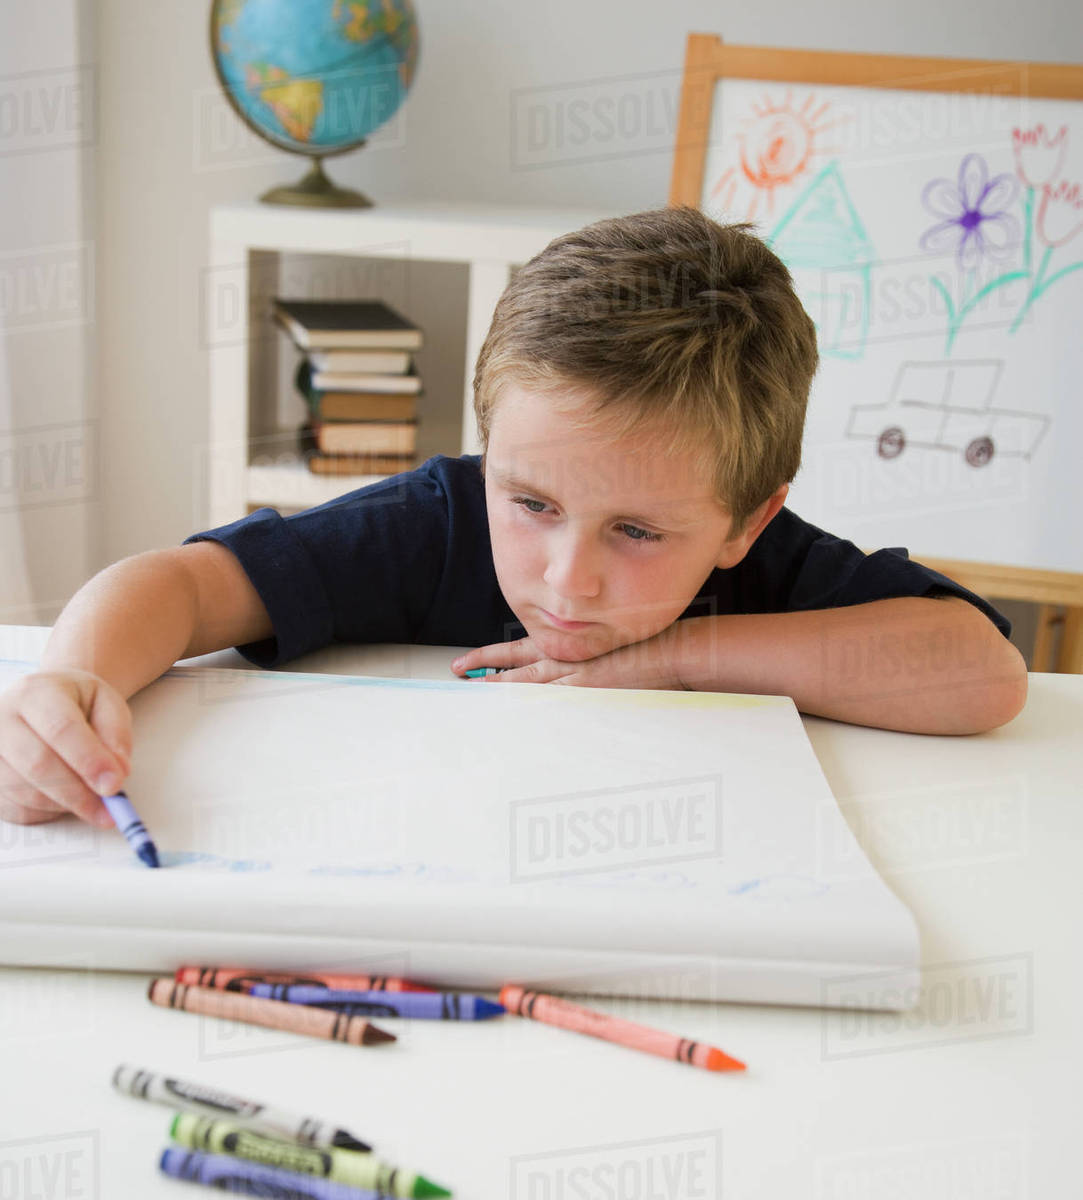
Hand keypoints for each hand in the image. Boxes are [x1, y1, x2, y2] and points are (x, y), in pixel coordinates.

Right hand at [0, 668, 131, 826]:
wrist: (44, 699)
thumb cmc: (77, 704)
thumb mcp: (107, 704)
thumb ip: (116, 735)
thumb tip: (117, 773)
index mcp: (36, 692)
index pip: (60, 729)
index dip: (88, 760)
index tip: (114, 785)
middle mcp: (2, 720)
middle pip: (37, 764)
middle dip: (78, 793)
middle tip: (110, 809)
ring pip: (24, 792)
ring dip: (65, 805)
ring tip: (93, 800)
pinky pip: (15, 809)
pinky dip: (47, 813)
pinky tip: (66, 800)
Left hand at [450, 626, 689, 689]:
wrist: (673, 650)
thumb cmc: (645, 646)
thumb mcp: (608, 643)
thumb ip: (586, 654)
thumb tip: (566, 664)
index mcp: (568, 645)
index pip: (522, 650)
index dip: (494, 656)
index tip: (472, 662)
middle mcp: (567, 658)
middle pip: (516, 664)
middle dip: (486, 668)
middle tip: (457, 671)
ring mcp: (576, 677)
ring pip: (529, 685)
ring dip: (503, 690)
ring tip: (475, 694)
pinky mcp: (589, 692)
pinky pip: (553, 704)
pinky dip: (532, 708)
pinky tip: (514, 717)